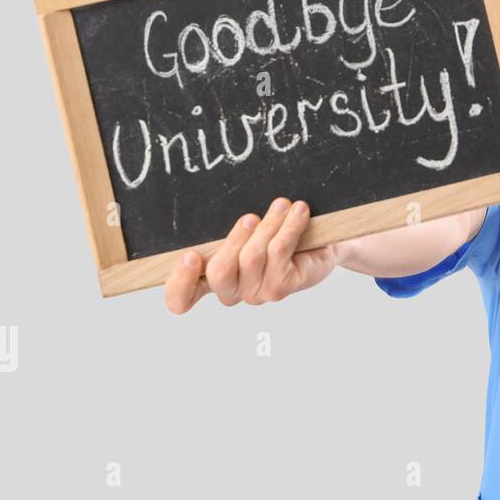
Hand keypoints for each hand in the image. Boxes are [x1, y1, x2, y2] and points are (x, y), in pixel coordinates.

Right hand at [164, 197, 343, 313]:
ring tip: (282, 204)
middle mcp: (230, 290)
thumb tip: (214, 205)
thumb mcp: (244, 230)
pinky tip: (298, 211)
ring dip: (269, 225)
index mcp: (211, 277)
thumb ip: (224, 229)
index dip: (180, 282)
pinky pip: (280, 252)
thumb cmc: (273, 235)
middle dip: (233, 240)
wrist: (319, 245)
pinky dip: (290, 226)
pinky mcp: (280, 288)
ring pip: (253, 257)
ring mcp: (255, 292)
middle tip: (249, 217)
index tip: (190, 256)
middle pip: (220, 272)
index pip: (182, 295)